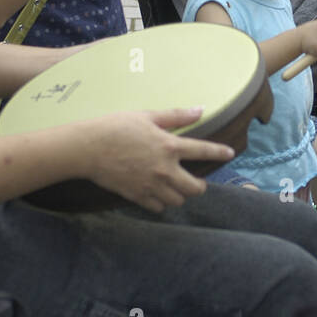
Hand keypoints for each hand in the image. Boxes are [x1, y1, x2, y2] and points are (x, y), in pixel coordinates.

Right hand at [83, 108, 234, 211]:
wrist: (87, 148)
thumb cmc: (115, 127)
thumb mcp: (147, 116)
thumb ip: (176, 116)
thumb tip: (200, 109)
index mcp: (169, 146)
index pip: (204, 151)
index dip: (220, 153)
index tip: (229, 154)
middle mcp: (164, 169)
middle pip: (195, 188)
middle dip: (199, 185)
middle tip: (196, 181)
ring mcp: (151, 185)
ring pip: (178, 200)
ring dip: (181, 194)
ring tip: (176, 187)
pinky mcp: (137, 196)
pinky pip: (159, 208)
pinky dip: (162, 203)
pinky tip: (158, 194)